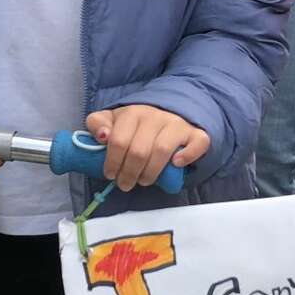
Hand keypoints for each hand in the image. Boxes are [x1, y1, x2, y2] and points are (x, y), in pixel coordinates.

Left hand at [84, 105, 211, 191]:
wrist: (169, 111)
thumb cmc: (136, 123)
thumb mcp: (112, 119)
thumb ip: (98, 123)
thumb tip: (102, 136)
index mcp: (132, 112)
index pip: (118, 141)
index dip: (112, 162)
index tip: (111, 175)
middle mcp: (155, 116)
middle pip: (138, 151)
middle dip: (128, 174)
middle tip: (125, 184)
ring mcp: (177, 124)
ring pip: (162, 150)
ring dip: (150, 172)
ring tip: (143, 181)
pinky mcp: (196, 133)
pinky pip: (197, 144)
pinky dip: (187, 156)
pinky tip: (175, 164)